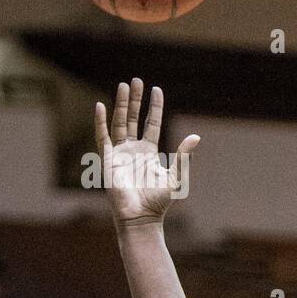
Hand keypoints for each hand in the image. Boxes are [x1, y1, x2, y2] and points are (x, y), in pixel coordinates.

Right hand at [95, 78, 200, 225]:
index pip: (151, 123)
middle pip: (133, 118)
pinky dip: (100, 122)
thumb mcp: (176, 177)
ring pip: (119, 122)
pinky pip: (103, 137)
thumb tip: (196, 137)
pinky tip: (100, 106)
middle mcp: (133, 149)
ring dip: (121, 104)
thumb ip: (184, 156)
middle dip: (135, 99)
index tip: (157, 89)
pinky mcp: (108, 160)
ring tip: (123, 85)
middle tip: (136, 80)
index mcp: (149, 152)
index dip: (154, 107)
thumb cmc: (159, 202)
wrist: (141, 217)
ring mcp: (120, 153)